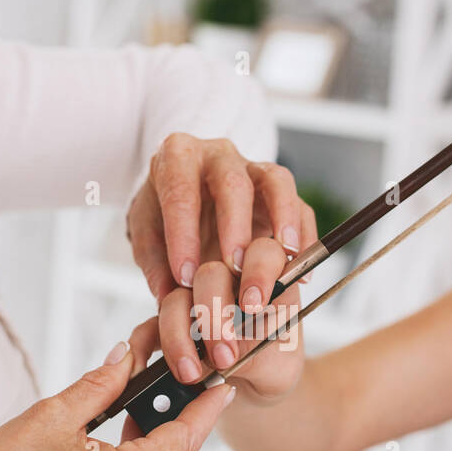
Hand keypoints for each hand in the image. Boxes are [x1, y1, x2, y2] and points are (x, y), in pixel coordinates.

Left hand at [126, 133, 317, 303]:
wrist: (186, 202)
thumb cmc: (163, 216)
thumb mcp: (146, 234)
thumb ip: (154, 264)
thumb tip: (169, 295)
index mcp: (178, 157)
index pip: (181, 191)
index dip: (183, 235)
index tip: (186, 277)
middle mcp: (219, 155)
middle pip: (232, 182)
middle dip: (235, 226)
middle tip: (234, 268)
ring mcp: (254, 168)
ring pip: (276, 182)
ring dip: (283, 219)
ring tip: (284, 256)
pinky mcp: (280, 191)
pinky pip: (301, 206)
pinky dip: (305, 238)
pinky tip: (301, 272)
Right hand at [127, 240, 306, 405]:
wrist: (251, 390)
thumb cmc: (272, 368)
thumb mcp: (280, 365)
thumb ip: (261, 350)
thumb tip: (237, 343)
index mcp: (265, 278)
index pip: (263, 253)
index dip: (258, 272)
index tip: (253, 305)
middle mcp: (227, 280)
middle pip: (211, 273)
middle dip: (213, 312)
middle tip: (223, 355)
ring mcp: (194, 298)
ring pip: (175, 299)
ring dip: (180, 334)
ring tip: (192, 372)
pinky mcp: (168, 322)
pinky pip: (148, 327)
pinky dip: (146, 346)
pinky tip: (161, 366)